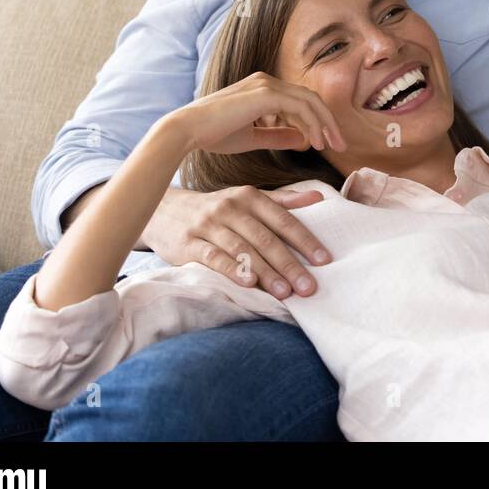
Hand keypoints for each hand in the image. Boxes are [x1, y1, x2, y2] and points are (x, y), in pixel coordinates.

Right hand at [141, 185, 332, 298]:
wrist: (164, 210)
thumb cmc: (217, 209)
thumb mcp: (247, 199)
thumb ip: (283, 200)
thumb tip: (319, 196)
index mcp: (249, 197)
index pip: (283, 220)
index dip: (305, 240)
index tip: (324, 261)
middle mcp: (230, 207)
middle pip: (265, 238)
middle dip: (289, 264)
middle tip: (308, 287)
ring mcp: (208, 224)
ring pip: (242, 249)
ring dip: (266, 272)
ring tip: (285, 292)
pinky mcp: (188, 243)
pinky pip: (213, 257)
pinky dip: (232, 270)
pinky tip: (249, 284)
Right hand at [170, 70, 345, 154]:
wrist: (187, 130)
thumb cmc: (214, 135)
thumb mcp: (253, 137)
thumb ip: (279, 136)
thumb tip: (304, 140)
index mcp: (263, 88)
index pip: (301, 101)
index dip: (317, 121)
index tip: (327, 143)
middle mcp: (267, 81)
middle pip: (311, 98)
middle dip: (328, 122)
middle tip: (341, 145)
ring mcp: (266, 85)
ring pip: (309, 101)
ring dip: (324, 124)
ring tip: (331, 146)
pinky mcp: (265, 94)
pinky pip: (300, 107)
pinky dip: (311, 124)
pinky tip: (314, 143)